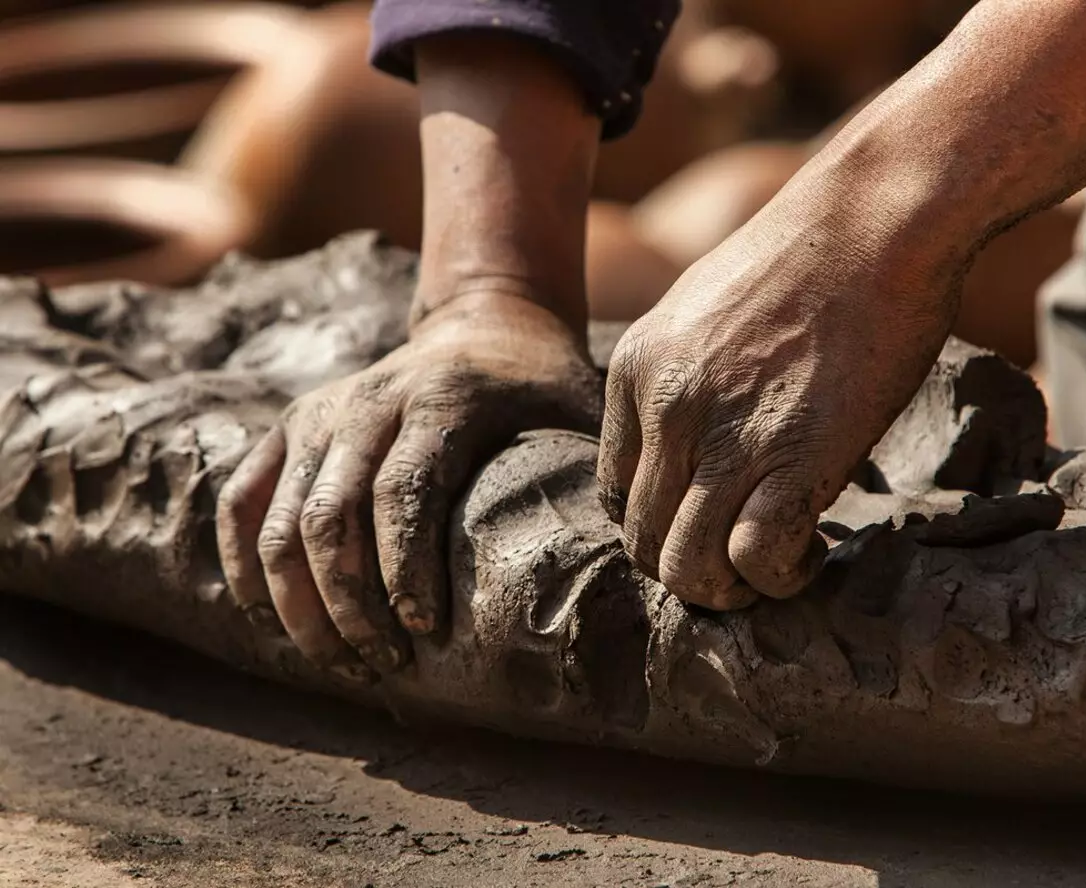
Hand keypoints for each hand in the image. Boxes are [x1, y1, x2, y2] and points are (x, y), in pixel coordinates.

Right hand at [217, 294, 601, 674]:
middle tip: (384, 665)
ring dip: (301, 605)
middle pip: (329, 519)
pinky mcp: (290, 425)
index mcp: (442, 401)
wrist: (484, 321)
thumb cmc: (542, 385)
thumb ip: (598, 473)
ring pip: (279, 522)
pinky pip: (243, 499)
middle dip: (349, 607)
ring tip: (342, 661)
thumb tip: (625, 562)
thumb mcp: (581, 412)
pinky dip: (245, 562)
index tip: (424, 633)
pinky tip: (268, 613)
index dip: (404, 572)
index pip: (403, 494)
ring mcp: (320, 413)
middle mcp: (368, 402)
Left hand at [597, 174, 957, 610]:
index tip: (705, 522)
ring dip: (727, 590)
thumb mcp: (699, 305)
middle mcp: (665, 409)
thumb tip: (684, 437)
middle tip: (739, 563)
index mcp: (634, 372)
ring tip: (769, 570)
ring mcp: (724, 435)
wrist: (874, 217)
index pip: (615, 493)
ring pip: (688, 567)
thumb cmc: (803, 257)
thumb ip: (676, 374)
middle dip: (689, 570)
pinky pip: (756, 556)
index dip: (659, 525)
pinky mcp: (793, 456)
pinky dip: (778, 577)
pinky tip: (808, 556)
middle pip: (643, 541)